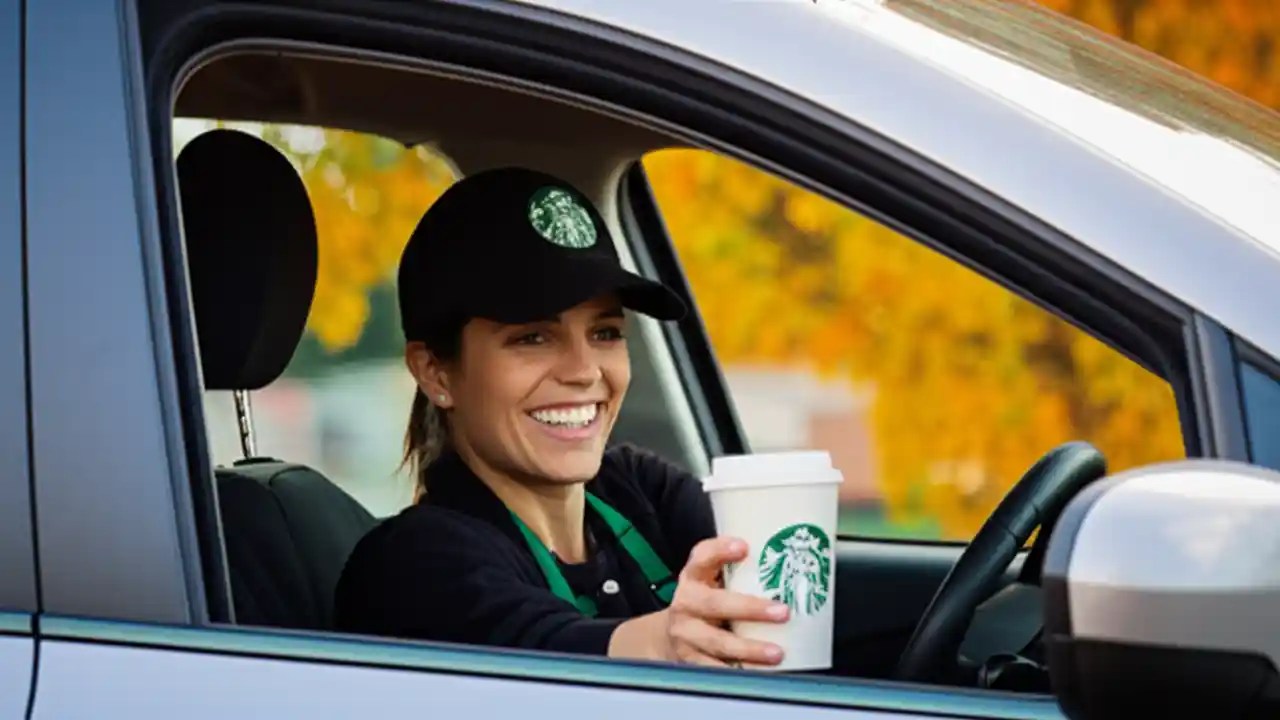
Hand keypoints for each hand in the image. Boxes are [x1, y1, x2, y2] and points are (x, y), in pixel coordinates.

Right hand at [610, 536, 788, 666]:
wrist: (671, 634)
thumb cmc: (706, 601)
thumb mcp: (713, 580)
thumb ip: (741, 571)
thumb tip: (792, 562)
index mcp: (693, 577)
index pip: (702, 556)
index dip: (720, 550)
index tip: (744, 547)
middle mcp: (686, 603)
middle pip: (715, 604)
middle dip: (751, 609)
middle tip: (783, 612)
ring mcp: (686, 634)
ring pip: (717, 642)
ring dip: (749, 649)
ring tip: (777, 653)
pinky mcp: (690, 661)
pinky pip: (716, 669)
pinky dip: (739, 672)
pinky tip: (760, 673)